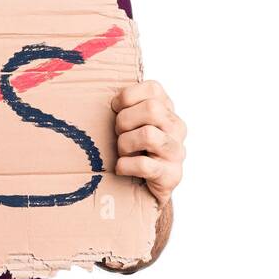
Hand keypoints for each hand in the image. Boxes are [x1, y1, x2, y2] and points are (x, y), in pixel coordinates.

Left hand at [110, 80, 186, 207]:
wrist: (148, 190)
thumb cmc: (135, 150)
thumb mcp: (133, 123)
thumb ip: (126, 106)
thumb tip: (102, 94)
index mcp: (168, 110)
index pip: (153, 89)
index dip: (128, 97)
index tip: (116, 109)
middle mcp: (177, 128)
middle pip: (152, 109)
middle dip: (125, 121)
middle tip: (118, 133)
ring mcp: (176, 151)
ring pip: (148, 135)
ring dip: (125, 144)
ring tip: (122, 152)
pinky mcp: (171, 175)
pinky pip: (144, 165)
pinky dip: (126, 165)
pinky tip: (121, 168)